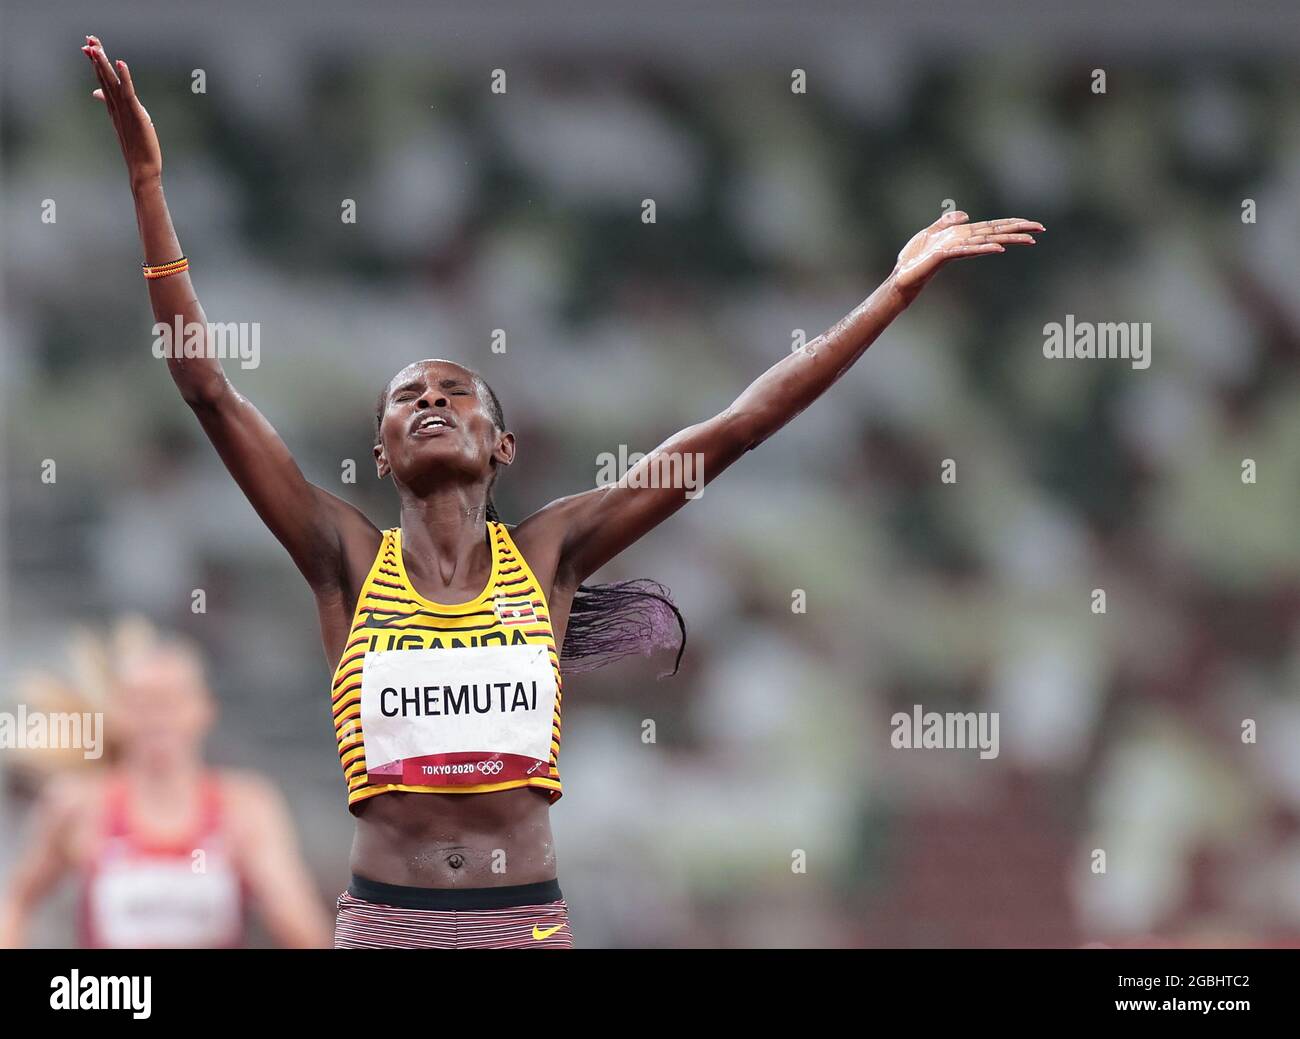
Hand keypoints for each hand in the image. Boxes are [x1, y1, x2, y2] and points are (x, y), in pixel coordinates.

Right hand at [81, 34, 161, 188]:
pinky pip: (129, 93)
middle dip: (97, 58)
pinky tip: (121, 64)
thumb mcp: (123, 122)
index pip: (103, 81)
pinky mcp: (136, 114)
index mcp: (114, 107)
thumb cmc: (136, 147)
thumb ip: (111, 105)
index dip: (96, 64)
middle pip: (105, 78)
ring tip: (96, 47)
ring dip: (104, 64)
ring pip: (112, 83)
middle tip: (88, 39)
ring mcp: (125, 110)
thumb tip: (96, 93)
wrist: (142, 167)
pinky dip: (125, 78)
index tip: (88, 47)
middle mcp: (116, 107)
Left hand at [891, 211, 1041, 298]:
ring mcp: (957, 249)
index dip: (1012, 224)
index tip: (1032, 224)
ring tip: (1029, 240)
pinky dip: (983, 248)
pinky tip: (998, 248)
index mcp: (963, 236)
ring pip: (988, 241)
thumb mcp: (930, 233)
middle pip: (996, 233)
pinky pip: (968, 250)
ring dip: (1009, 239)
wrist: (901, 275)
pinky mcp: (945, 256)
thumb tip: (966, 214)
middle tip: (1041, 229)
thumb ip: (947, 222)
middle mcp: (964, 242)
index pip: (992, 227)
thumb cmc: (914, 258)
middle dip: (1019, 231)